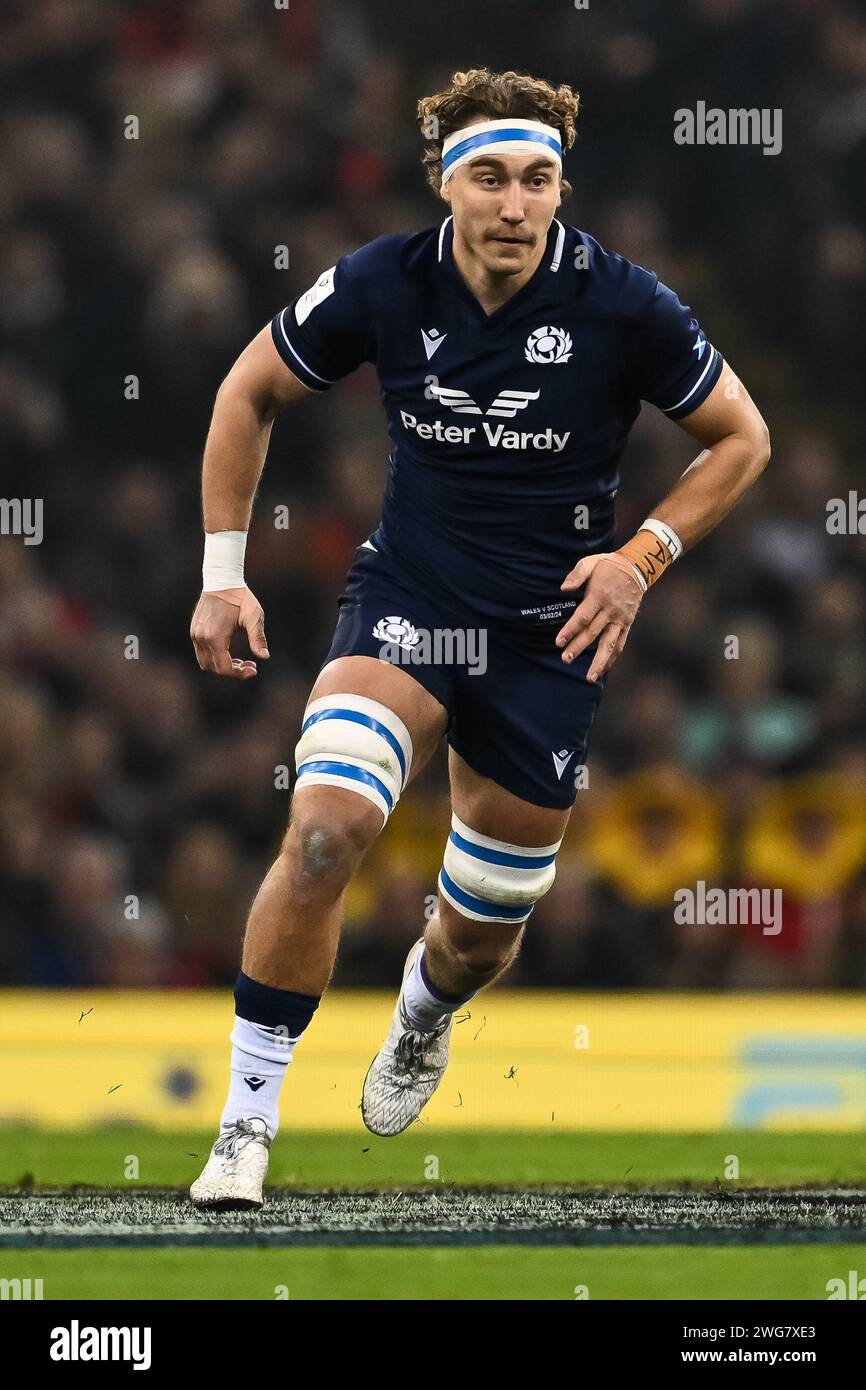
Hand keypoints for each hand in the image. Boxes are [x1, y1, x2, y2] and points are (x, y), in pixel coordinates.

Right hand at [190, 586, 268, 677]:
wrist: (222, 580)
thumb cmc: (241, 598)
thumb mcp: (254, 617)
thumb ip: (258, 638)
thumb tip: (264, 657)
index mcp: (215, 637)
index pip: (224, 668)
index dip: (239, 674)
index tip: (254, 669)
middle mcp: (201, 638)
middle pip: (214, 668)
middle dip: (232, 670)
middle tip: (249, 664)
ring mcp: (195, 634)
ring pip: (205, 663)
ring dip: (221, 665)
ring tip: (238, 659)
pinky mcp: (194, 630)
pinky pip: (201, 653)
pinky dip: (214, 657)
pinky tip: (228, 650)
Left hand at [556, 552, 643, 681]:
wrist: (637, 568)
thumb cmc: (608, 565)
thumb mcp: (591, 562)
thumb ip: (577, 574)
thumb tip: (564, 588)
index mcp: (599, 596)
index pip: (583, 617)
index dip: (570, 630)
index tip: (559, 641)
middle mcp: (610, 611)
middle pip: (593, 633)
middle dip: (579, 648)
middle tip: (565, 659)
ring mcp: (620, 619)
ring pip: (609, 644)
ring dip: (600, 662)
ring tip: (590, 677)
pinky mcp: (627, 624)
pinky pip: (620, 644)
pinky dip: (612, 658)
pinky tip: (604, 670)